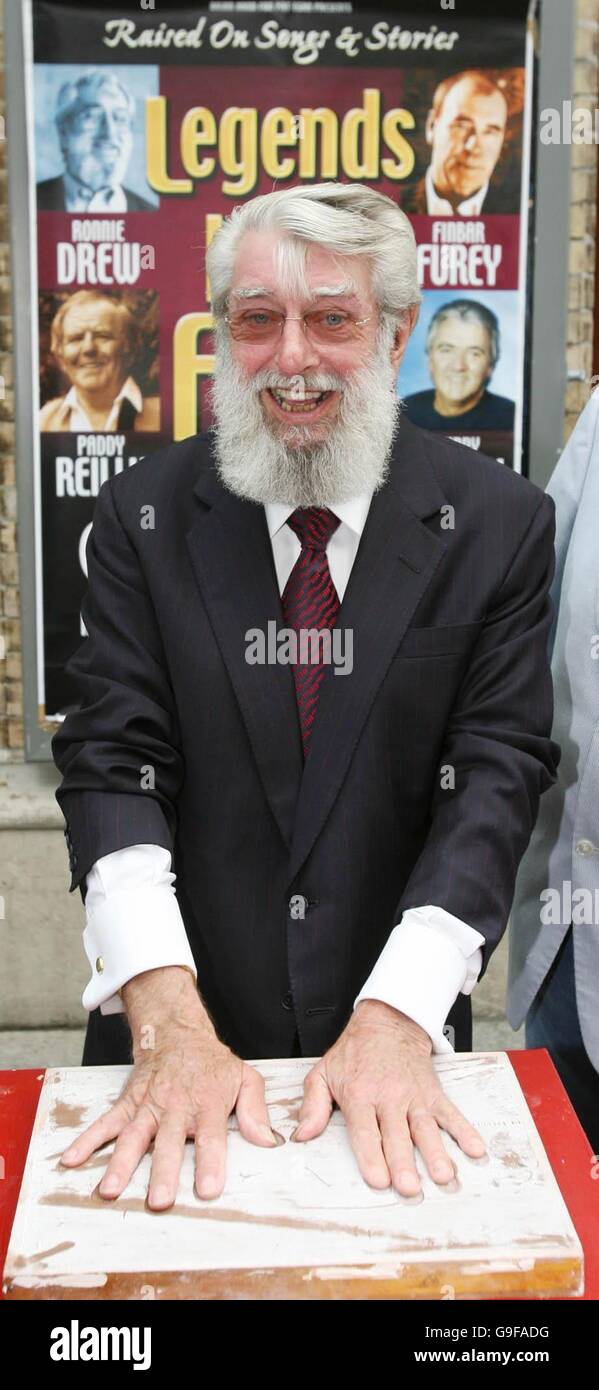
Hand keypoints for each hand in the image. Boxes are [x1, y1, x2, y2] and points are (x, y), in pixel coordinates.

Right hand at [60, 966, 282, 1207]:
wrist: (176, 1032)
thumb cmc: (212, 1064)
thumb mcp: (244, 1078)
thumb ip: (256, 1110)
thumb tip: (267, 1140)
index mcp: (207, 1104)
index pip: (211, 1137)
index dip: (210, 1163)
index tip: (207, 1190)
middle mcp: (176, 1107)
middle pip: (168, 1142)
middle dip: (163, 1172)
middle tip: (159, 1200)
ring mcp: (149, 1106)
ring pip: (133, 1136)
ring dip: (121, 1163)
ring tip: (110, 1190)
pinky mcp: (129, 1103)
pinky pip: (106, 1123)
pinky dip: (88, 1140)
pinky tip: (73, 1159)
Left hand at [292, 999, 485, 1195]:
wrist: (387, 1021)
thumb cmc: (354, 1052)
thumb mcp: (323, 1072)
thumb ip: (312, 1105)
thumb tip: (303, 1135)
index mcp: (359, 1095)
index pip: (366, 1131)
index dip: (372, 1156)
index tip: (378, 1179)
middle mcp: (389, 1097)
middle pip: (397, 1135)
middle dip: (404, 1163)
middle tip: (410, 1187)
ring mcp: (414, 1096)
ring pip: (426, 1128)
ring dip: (436, 1152)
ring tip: (444, 1175)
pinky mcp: (432, 1093)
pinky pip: (450, 1113)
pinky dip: (464, 1131)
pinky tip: (474, 1149)